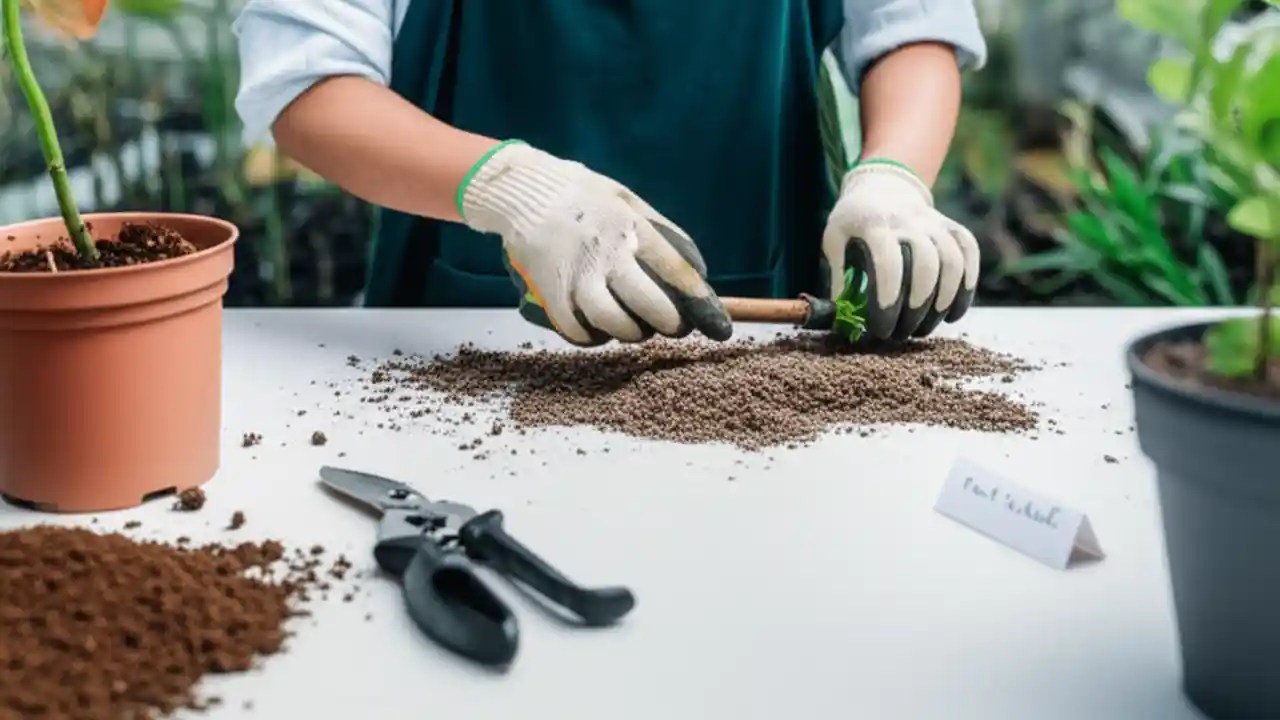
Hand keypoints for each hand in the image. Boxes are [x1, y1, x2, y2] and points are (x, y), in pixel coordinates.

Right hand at [460, 141, 731, 345]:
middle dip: (669, 324)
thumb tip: (696, 272)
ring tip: (636, 329)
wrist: (525, 193)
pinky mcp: (550, 291)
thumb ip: (662, 234)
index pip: (677, 271)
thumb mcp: (630, 202)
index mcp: (632, 228)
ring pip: (613, 322)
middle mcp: (606, 252)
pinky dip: (593, 337)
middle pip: (649, 305)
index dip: (701, 303)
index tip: (717, 324)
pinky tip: (600, 330)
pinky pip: (577, 329)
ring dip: (631, 333)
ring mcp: (577, 274)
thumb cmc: (586, 198)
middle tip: (673, 326)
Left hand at [821, 160, 978, 340]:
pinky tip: (953, 313)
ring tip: (924, 329)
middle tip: (902, 333)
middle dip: (916, 306)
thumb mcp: (834, 237)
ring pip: (952, 262)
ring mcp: (936, 222)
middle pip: (926, 265)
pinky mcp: (953, 227)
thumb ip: (838, 273)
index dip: (887, 297)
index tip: (881, 327)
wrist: (883, 186)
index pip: (888, 263)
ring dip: (943, 301)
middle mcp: (911, 221)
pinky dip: (966, 286)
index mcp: (876, 223)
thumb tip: (840, 313)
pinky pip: (969, 253)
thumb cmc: (854, 220)